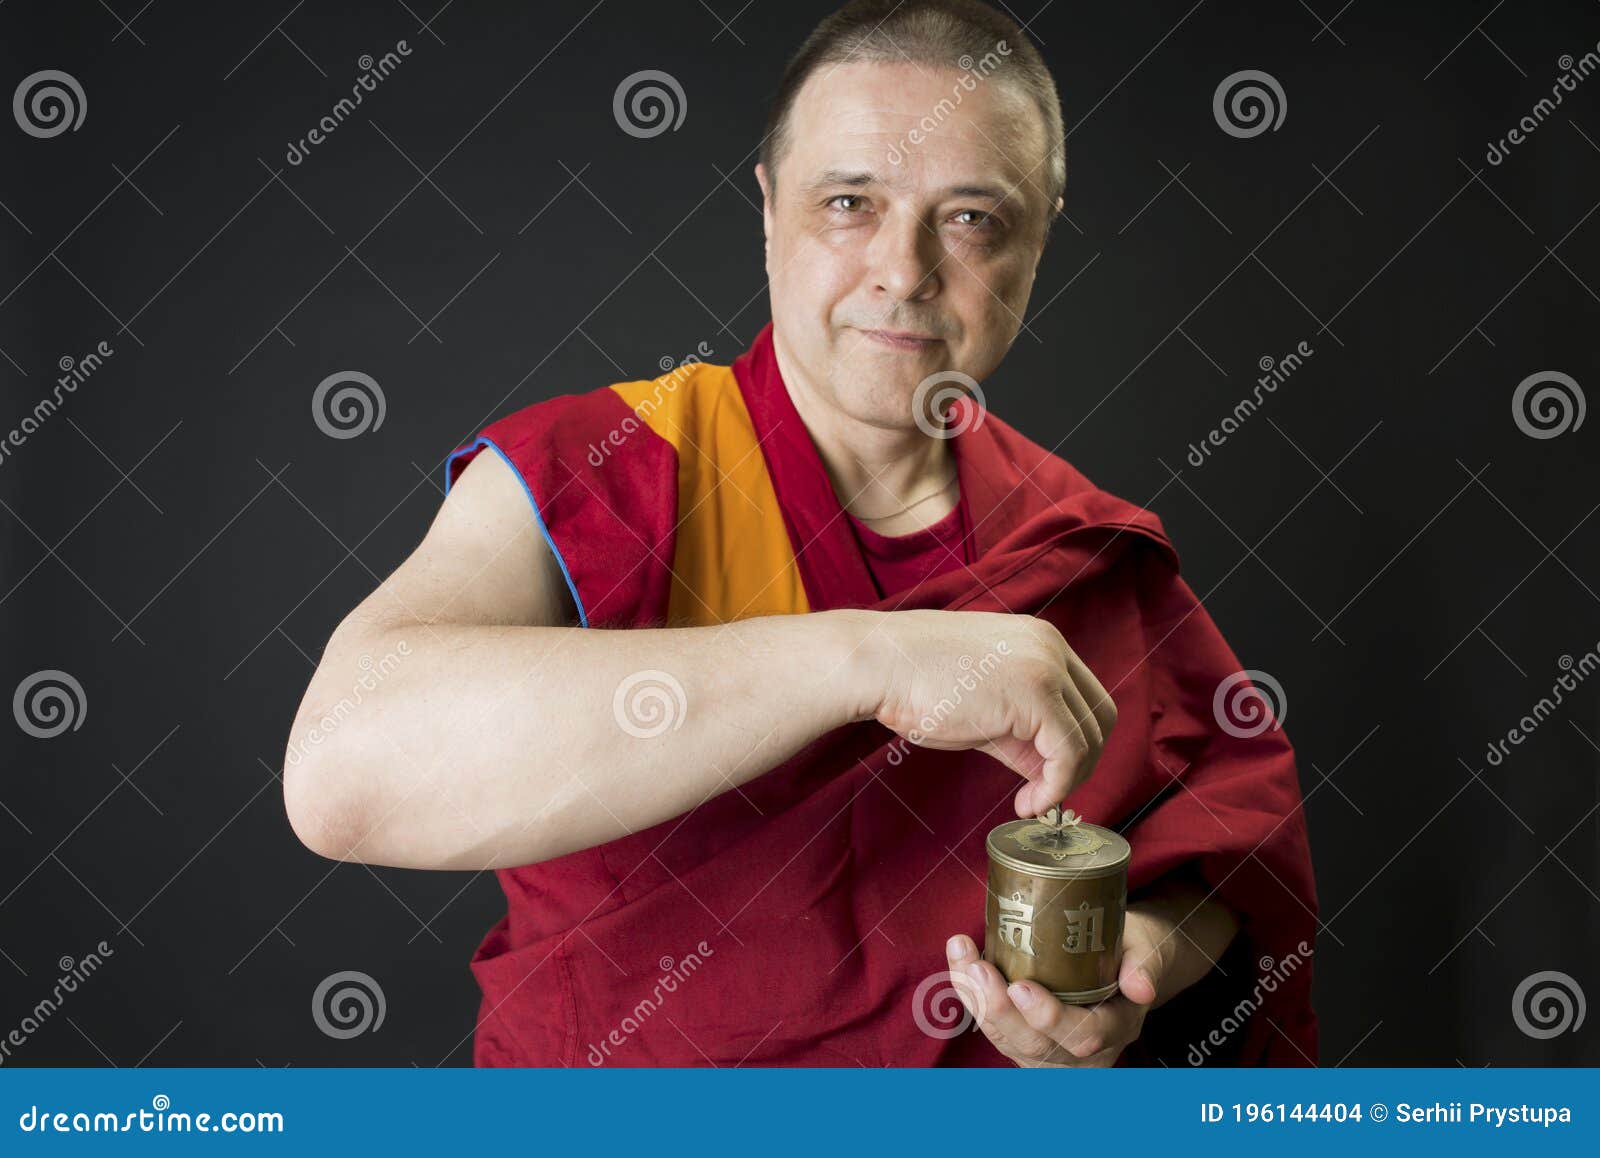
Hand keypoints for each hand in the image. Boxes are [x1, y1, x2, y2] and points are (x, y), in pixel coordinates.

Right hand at [862, 609, 1116, 815]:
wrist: (879, 663)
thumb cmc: (915, 681)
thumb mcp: (982, 703)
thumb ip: (1021, 731)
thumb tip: (1047, 771)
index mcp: (1039, 641)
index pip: (1084, 697)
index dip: (1073, 742)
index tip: (1046, 773)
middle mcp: (1051, 647)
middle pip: (1100, 715)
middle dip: (1080, 762)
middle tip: (1045, 791)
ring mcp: (1047, 667)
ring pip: (1090, 736)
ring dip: (1067, 779)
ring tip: (1031, 801)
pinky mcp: (1037, 695)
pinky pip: (1069, 753)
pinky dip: (1056, 786)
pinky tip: (1027, 802)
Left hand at [943, 908, 1169, 1066]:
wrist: (1123, 957)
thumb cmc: (1133, 947)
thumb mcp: (1148, 947)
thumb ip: (1144, 964)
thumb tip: (1140, 987)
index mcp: (1116, 1029)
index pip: (1082, 1036)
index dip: (1049, 1018)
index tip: (1021, 987)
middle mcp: (1084, 1053)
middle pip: (1036, 1046)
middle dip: (1000, 1010)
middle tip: (979, 969)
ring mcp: (1052, 1054)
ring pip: (1007, 1041)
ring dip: (977, 1001)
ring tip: (962, 957)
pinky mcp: (1026, 1043)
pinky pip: (995, 1029)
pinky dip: (972, 997)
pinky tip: (960, 962)